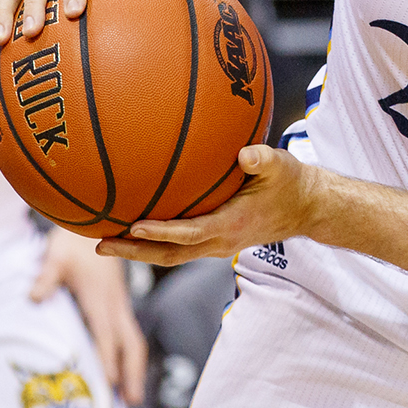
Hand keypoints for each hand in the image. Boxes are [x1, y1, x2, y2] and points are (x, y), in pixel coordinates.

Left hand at [32, 228, 146, 404]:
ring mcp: (120, 305)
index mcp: (100, 297)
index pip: (106, 333)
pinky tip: (125, 371)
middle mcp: (116, 305)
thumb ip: (46, 278)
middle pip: (130, 344)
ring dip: (134, 370)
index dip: (109, 358)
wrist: (100, 221)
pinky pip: (129, 335)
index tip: (111, 383)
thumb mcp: (55, 257)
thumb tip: (33, 298)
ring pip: (134, 342)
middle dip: (132, 374)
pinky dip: (130, 357)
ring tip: (132, 398)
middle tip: (131, 403)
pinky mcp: (119, 305)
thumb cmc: (73, 241)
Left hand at [96, 145, 324, 265]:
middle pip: (169, 255)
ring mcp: (216, 245)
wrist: (308, 208)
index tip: (133, 227)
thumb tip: (245, 152)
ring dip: (138, 252)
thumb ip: (262, 159)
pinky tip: (134, 228)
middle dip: (134, 253)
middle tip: (99, 245)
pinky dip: (154, 242)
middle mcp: (220, 242)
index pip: (189, 233)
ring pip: (171, 255)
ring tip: (105, 242)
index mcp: (232, 226)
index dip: (161, 233)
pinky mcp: (215, 241)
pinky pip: (178, 246)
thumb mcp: (281, 165)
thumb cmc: (292, 183)